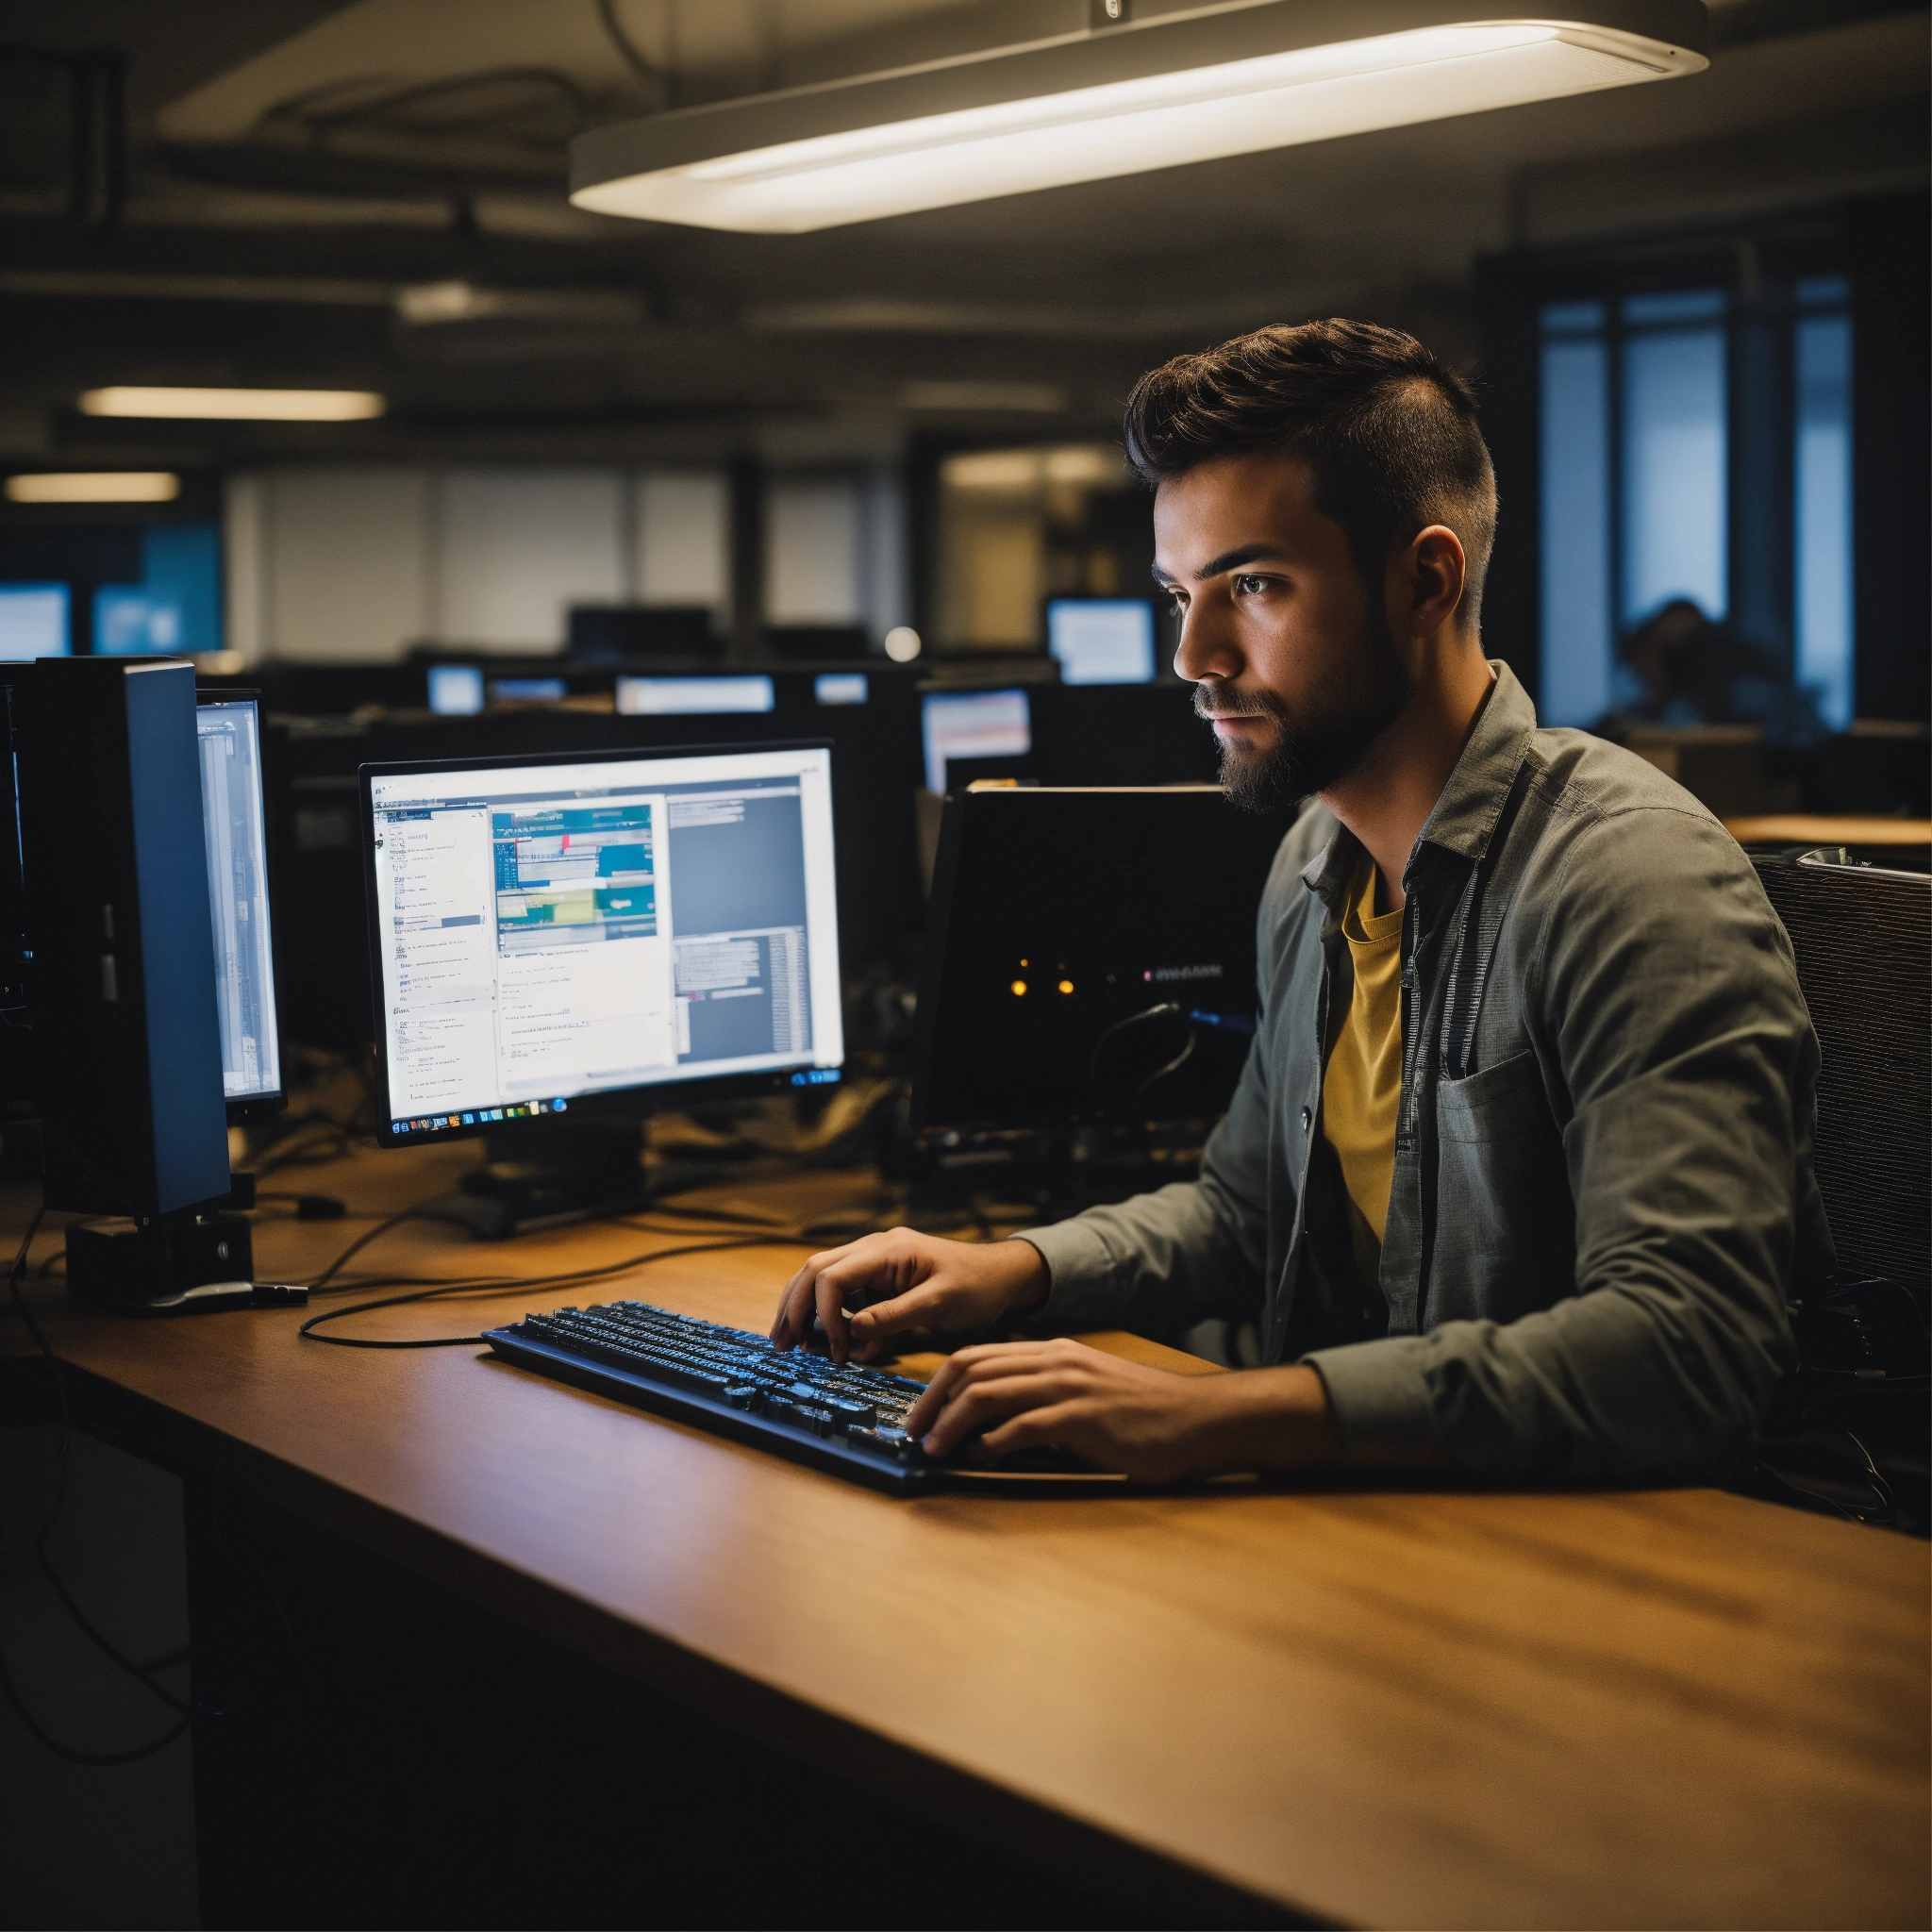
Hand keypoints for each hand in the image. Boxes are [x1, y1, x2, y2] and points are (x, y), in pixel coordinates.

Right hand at [769, 1229, 1048, 1363]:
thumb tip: (852, 1330)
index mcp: (887, 1249)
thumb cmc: (976, 1284)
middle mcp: (874, 1248)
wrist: (1001, 1275)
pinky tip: (837, 1344)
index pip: (832, 1275)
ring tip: (791, 1343)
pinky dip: (830, 1315)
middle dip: (795, 1307)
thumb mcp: (940, 1303)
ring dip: (803, 1309)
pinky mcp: (879, 1276)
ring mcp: (874, 1260)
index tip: (839, 1351)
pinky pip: (843, 1291)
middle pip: (815, 1270)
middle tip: (783, 1346)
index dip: (824, 1315)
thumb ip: (895, 1315)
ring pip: (822, 1277)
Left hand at [903, 1342, 1336, 1482]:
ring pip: (988, 1392)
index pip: (976, 1355)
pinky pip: (1022, 1426)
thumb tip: (991, 1428)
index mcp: (1053, 1353)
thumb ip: (1043, 1399)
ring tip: (935, 1449)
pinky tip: (980, 1459)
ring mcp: (1069, 1387)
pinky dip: (992, 1443)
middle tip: (914, 1432)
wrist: (1199, 1418)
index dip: (937, 1383)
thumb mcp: (1087, 1391)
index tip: (919, 1413)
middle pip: (971, 1368)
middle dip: (932, 1401)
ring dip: (952, 1423)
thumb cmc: (1145, 1413)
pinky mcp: (1084, 1418)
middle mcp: (1055, 1361)